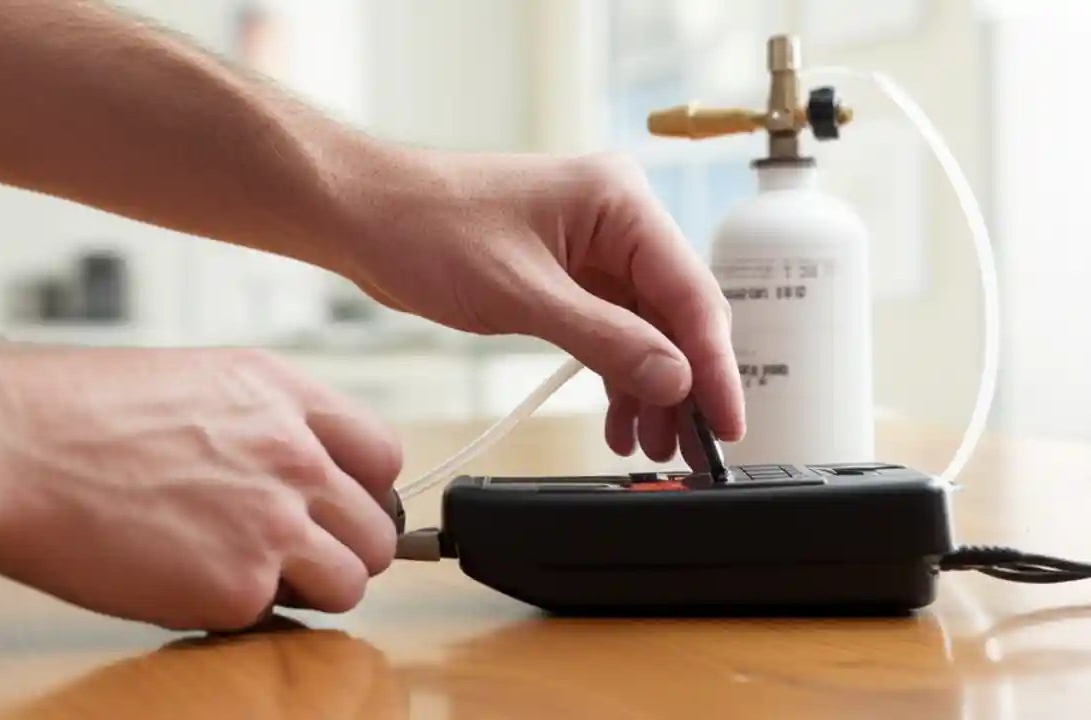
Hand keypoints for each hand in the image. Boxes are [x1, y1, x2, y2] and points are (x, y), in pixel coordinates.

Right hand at [0, 346, 401, 630]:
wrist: (8, 445)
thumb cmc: (74, 413)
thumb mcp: (197, 384)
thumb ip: (263, 424)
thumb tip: (296, 470)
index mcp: (286, 395)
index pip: (382, 455)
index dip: (362, 491)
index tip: (338, 508)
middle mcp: (297, 454)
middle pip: (378, 528)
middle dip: (342, 549)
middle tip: (294, 556)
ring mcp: (275, 521)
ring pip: (351, 582)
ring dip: (310, 589)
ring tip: (246, 576)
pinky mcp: (240, 585)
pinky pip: (277, 616)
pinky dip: (241, 613)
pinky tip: (187, 584)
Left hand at [338, 151, 744, 462]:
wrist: (365, 215)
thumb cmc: (428, 227)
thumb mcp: (522, 293)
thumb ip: (605, 339)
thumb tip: (675, 380)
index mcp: (620, 202)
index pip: (691, 292)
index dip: (714, 365)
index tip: (725, 422)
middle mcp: (617, 220)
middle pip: (675, 313)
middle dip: (683, 383)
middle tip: (691, 448)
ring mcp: (592, 246)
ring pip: (644, 328)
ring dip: (649, 387)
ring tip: (649, 446)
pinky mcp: (566, 273)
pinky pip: (610, 329)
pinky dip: (615, 373)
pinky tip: (618, 418)